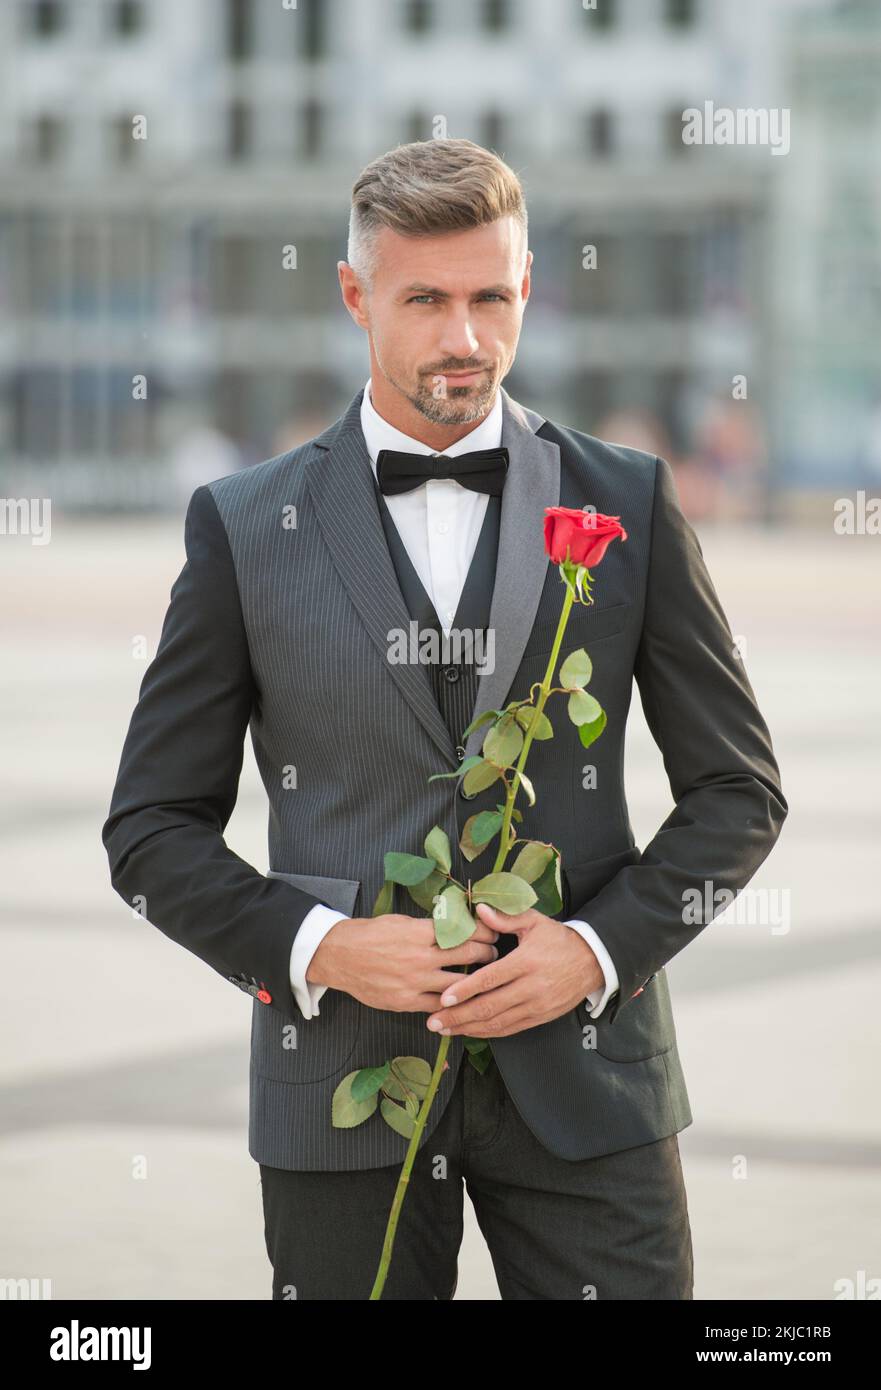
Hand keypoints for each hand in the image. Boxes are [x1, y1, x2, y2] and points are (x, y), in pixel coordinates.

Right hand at [307, 913, 499, 1012]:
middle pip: (469, 955)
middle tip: (495, 953)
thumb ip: (429, 927)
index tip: (492, 932)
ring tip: (485, 978)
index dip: (484, 932)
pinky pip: (438, 1005)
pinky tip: (461, 998)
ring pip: (458, 984)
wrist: (340, 955)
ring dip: (475, 981)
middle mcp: (420, 957)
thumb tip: (458, 926)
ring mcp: (414, 982)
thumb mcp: (401, 921)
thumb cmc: (371, 934)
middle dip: (488, 954)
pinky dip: (452, 1002)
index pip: (465, 931)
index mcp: (421, 932)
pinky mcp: (405, 1002)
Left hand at [425, 901, 602, 1038]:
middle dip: (459, 1016)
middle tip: (434, 1021)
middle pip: (490, 1006)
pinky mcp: (541, 1017)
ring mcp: (537, 1005)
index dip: (465, 990)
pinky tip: (470, 1031)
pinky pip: (511, 1029)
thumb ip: (506, 917)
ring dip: (469, 1028)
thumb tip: (480, 910)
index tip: (443, 998)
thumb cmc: (558, 940)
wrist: (593, 961)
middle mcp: (531, 987)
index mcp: (526, 961)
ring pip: (498, 1022)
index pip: (491, 979)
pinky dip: (488, 1033)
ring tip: (445, 1029)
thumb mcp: (535, 921)